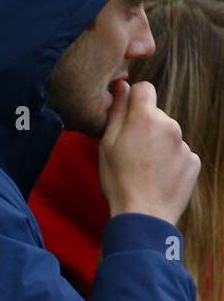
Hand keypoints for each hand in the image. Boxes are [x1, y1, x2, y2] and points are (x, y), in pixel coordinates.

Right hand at [98, 80, 199, 225]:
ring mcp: (184, 144)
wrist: (144, 213)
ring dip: (158, 143)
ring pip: (168, 134)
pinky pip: (179, 152)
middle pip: (156, 114)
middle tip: (130, 149)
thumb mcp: (106, 143)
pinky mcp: (193, 162)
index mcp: (145, 118)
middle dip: (144, 125)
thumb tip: (121, 86)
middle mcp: (170, 125)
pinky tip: (158, 175)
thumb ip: (116, 111)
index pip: (144, 89)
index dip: (133, 99)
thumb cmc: (118, 178)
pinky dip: (170, 160)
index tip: (126, 116)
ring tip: (144, 166)